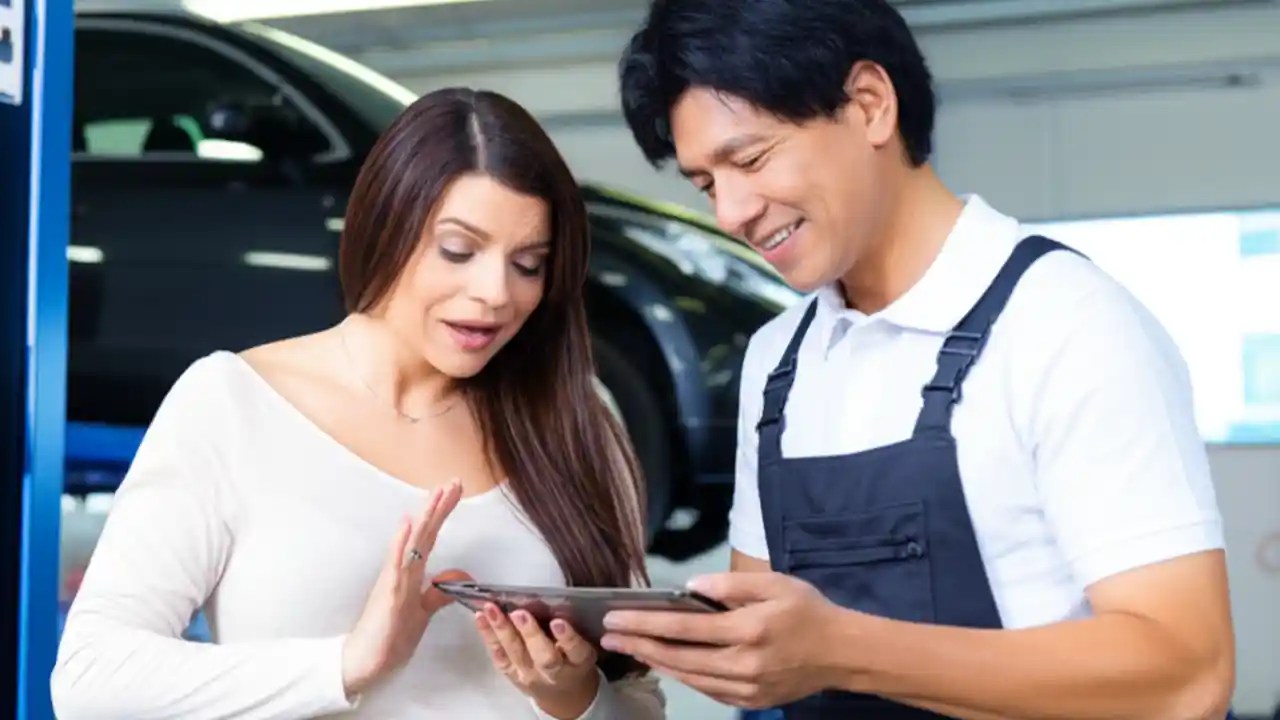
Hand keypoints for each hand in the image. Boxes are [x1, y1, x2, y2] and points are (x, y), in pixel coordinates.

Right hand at [341, 481, 467, 696]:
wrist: (365, 662)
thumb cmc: (388, 638)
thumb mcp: (422, 613)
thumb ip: (437, 594)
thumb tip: (457, 577)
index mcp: (410, 573)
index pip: (430, 537)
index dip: (443, 514)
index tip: (455, 491)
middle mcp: (402, 570)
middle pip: (424, 533)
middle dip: (439, 507)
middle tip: (454, 482)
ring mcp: (394, 580)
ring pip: (412, 543)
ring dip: (425, 517)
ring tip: (437, 494)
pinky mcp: (387, 594)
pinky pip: (395, 565)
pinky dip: (401, 543)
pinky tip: (407, 524)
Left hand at [475, 605, 601, 718]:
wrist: (562, 695)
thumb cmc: (573, 662)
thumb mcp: (583, 649)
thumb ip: (572, 631)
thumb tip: (552, 602)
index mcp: (578, 663)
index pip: (575, 650)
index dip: (567, 637)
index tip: (558, 622)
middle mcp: (554, 673)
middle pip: (544, 657)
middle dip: (530, 634)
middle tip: (519, 614)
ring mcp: (529, 675)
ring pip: (515, 653)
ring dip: (503, 629)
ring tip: (492, 609)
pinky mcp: (511, 674)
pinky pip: (498, 655)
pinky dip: (488, 636)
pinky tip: (481, 617)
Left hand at [599, 572, 845, 708]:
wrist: (843, 653)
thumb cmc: (807, 610)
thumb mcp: (774, 583)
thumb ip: (730, 585)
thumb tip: (689, 588)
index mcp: (748, 629)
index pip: (683, 628)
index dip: (645, 624)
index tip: (615, 619)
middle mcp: (743, 663)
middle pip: (679, 657)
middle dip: (639, 646)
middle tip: (608, 638)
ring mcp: (746, 688)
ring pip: (689, 678)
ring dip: (656, 663)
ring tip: (630, 650)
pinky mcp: (750, 702)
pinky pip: (707, 690)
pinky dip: (683, 677)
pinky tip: (666, 664)